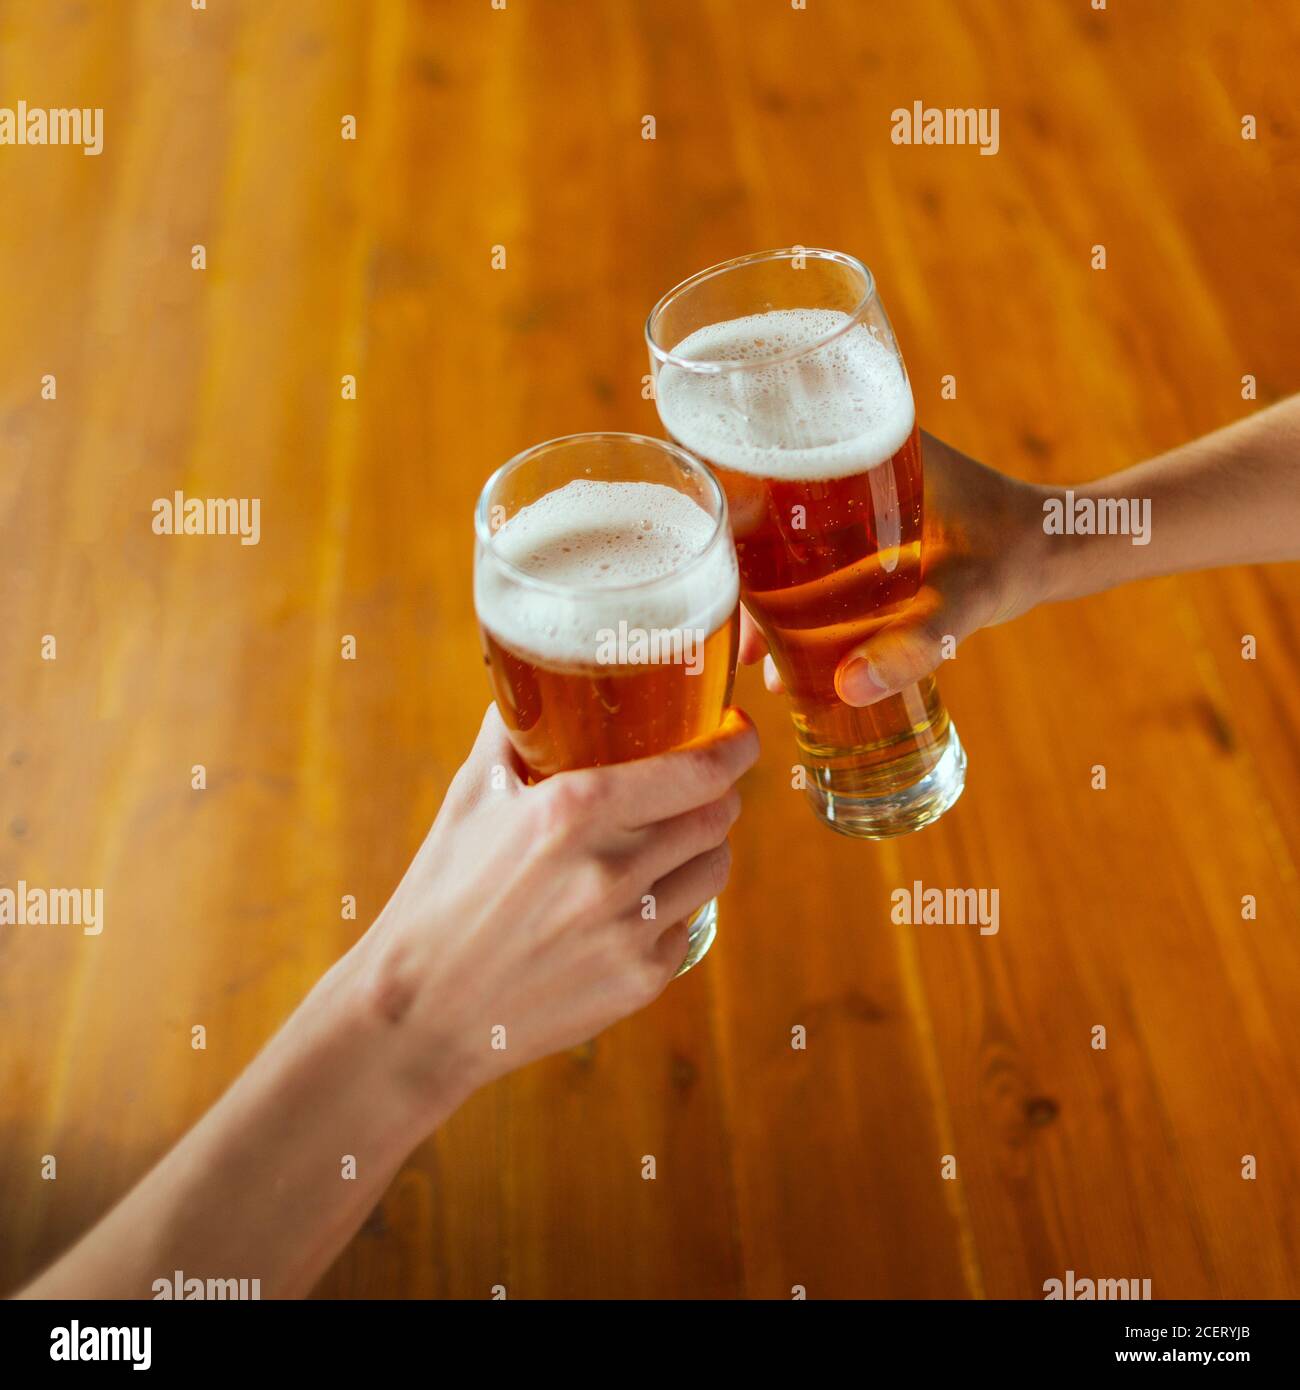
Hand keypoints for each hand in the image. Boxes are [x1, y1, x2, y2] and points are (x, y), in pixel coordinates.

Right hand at [353, 704, 759, 1120]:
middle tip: (699, 786)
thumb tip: (536, 681)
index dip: (736, 745)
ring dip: (702, 847)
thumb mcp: (471, 796)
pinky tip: (635, 903)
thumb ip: (512, 730)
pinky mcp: (641, 980)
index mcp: (574, 808)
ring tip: (669, 842)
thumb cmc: (440, 894)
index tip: (738, 733)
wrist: (420, 1012)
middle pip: (719, 815)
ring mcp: (632, 930)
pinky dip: (673, 906)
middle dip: (719, 793)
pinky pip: (688, 924)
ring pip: (714, 868)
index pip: (699, 768)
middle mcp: (613, 868)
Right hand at [739, 431, 1050, 704]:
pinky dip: (786, 601)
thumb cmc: (1019, 554)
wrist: (1059, 550)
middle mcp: (846, 461)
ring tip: (746, 654)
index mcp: (863, 443)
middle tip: (722, 626)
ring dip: (755, 592)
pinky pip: (802, 559)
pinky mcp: (860, 534)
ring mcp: (850, 499)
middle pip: (758, 507)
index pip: (765, 455)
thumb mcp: (968, 598)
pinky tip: (777, 658)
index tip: (701, 555)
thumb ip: (918, 643)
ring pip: (777, 540)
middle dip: (732, 568)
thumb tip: (848, 688)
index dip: (722, 501)